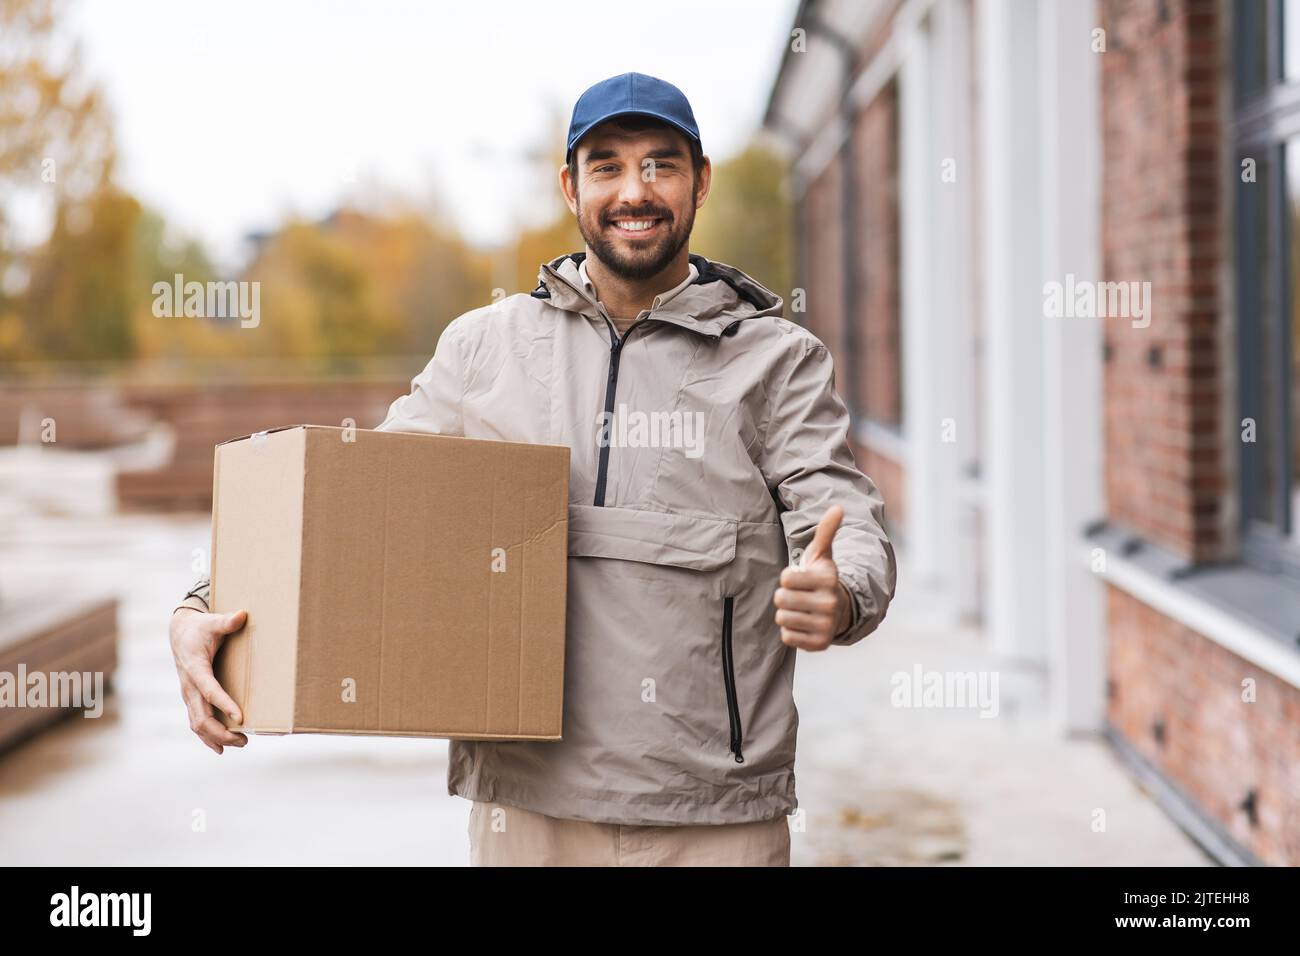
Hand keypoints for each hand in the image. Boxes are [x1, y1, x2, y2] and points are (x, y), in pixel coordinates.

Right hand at [169, 607, 248, 753]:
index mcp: (195, 668)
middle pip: (201, 716)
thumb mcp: (212, 622)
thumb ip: (227, 622)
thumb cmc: (200, 628)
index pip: (209, 690)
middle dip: (222, 731)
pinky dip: (207, 736)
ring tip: (241, 743)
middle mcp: (189, 686)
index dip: (224, 704)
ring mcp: (188, 695)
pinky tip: (221, 747)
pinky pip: (196, 722)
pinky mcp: (191, 699)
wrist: (180, 633)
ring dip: (217, 737)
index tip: (241, 717)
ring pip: (197, 724)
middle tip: (245, 739)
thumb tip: (242, 615)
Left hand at [773, 506, 852, 650]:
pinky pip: (787, 637)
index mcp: (828, 580)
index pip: (786, 578)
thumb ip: (826, 531)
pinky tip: (803, 624)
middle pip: (781, 599)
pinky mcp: (819, 644)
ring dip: (787, 614)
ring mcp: (826, 626)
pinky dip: (790, 631)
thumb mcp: (823, 555)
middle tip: (799, 596)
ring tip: (801, 610)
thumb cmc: (822, 579)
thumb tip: (838, 507)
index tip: (801, 579)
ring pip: (782, 618)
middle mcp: (830, 604)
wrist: (839, 610)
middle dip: (785, 596)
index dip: (788, 577)